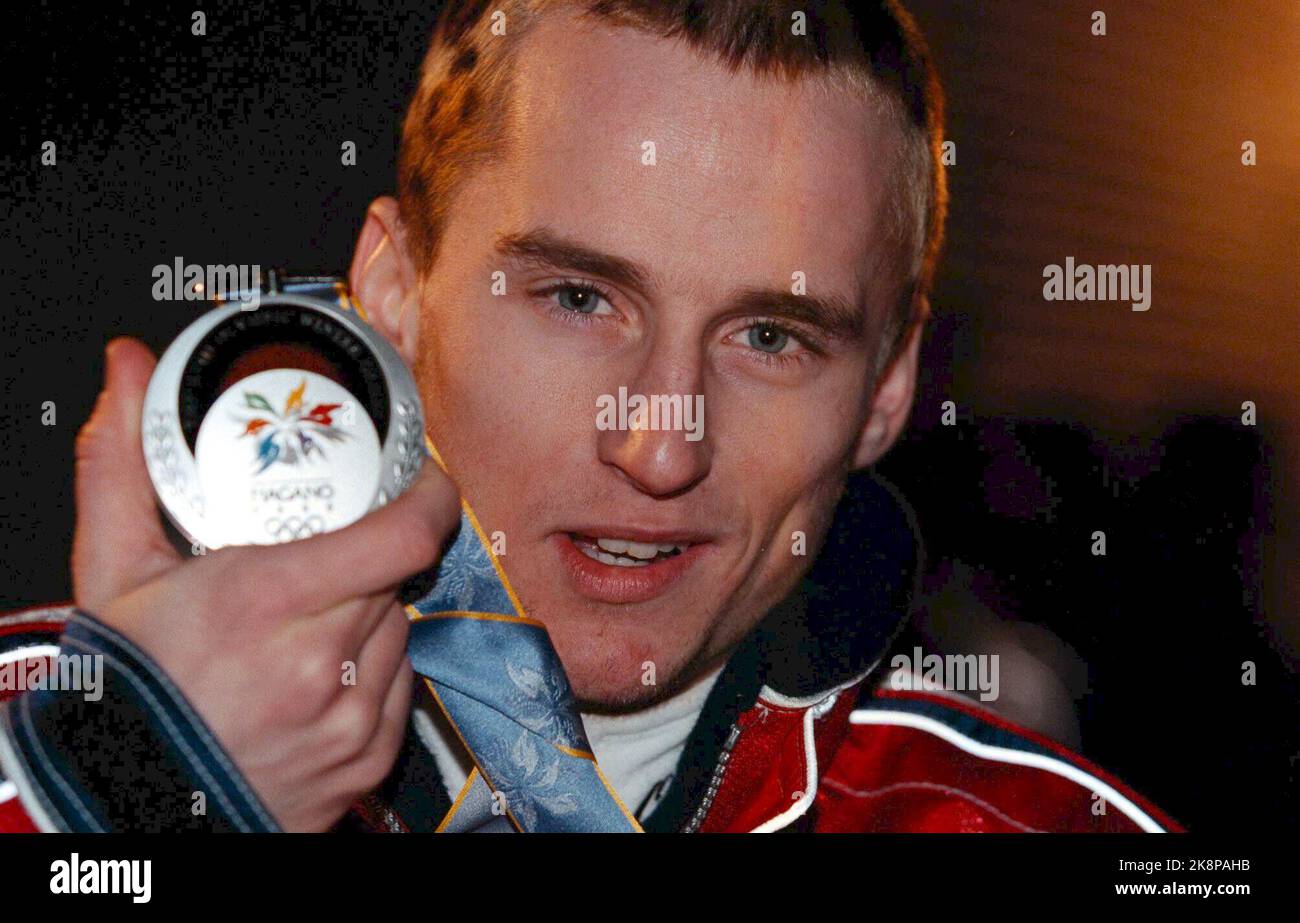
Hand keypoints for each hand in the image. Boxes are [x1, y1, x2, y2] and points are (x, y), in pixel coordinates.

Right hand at [71, 338, 459, 830]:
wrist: (124, 803)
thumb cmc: (124, 690)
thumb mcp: (113, 573)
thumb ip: (123, 462)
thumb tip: (127, 368)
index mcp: (269, 600)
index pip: (403, 534)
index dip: (429, 496)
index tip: (422, 478)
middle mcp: (321, 661)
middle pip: (393, 577)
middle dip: (366, 558)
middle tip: (317, 561)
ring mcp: (350, 718)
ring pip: (398, 632)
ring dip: (366, 617)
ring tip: (299, 629)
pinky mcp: (367, 761)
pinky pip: (397, 690)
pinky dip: (369, 674)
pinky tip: (313, 680)